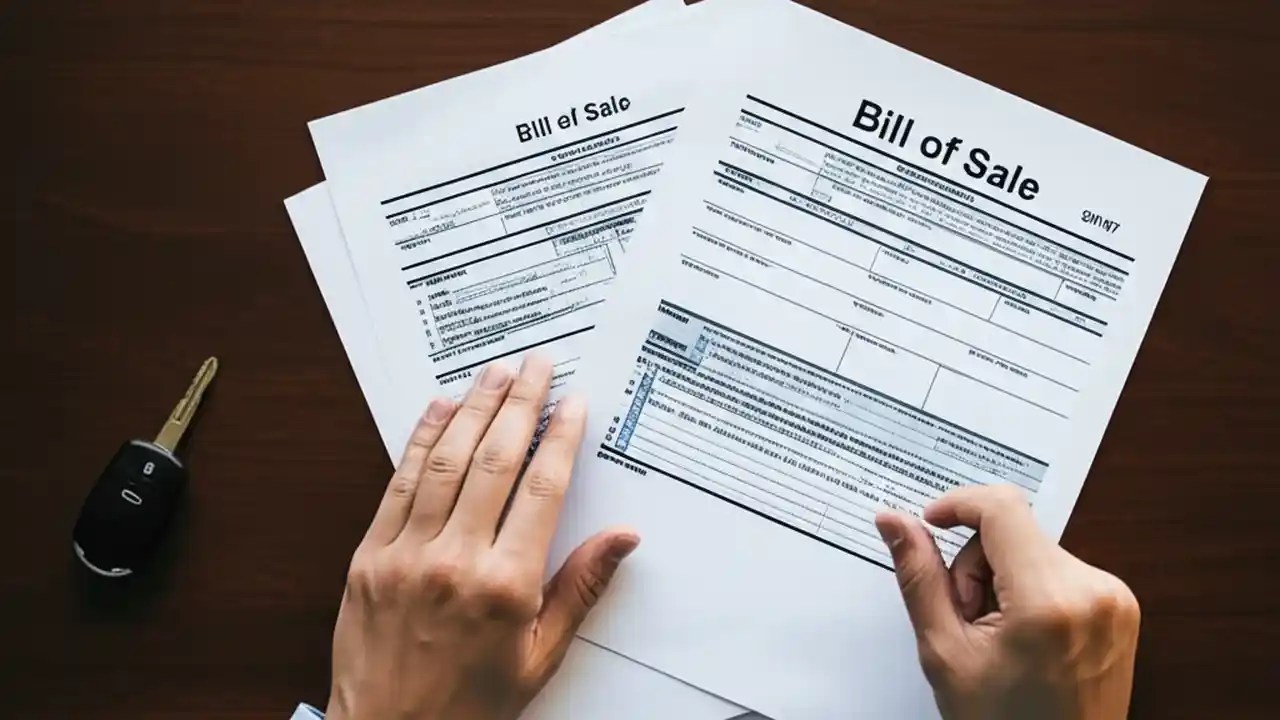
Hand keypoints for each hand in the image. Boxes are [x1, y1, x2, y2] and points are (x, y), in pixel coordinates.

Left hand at [326, 356, 638, 719]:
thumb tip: (622, 538)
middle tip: (539, 364)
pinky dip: (420, 439)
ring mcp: (406, 553)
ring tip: (497, 371)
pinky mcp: (369, 554)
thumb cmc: (469, 705)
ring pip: (446, 460)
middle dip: (521, 404)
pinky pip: (399, 482)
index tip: (572, 403)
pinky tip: (439, 408)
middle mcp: (455, 559)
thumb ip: (580, 589)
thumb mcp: (539, 657)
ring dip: (474, 408)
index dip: (560, 437)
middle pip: (495, 460)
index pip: (541, 489)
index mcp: (505, 586)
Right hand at [875, 485, 1139, 719]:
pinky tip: (1025, 637)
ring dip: (1003, 580)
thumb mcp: (945, 652)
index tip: (931, 522)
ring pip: (1033, 549)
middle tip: (970, 621)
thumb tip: (894, 522)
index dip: (958, 504)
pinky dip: (1031, 591)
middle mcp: (1093, 589)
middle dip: (977, 566)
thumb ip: (920, 577)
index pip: (1002, 508)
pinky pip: (1059, 570)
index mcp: (1050, 600)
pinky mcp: (1120, 604)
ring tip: (999, 637)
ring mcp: (1114, 597)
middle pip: (1013, 531)